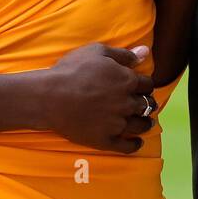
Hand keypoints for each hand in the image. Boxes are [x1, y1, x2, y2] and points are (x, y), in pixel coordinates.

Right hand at [39, 42, 155, 153]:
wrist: (50, 97)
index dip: (145, 85)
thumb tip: (145, 52)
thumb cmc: (71, 70)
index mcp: (127, 80)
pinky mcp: (106, 140)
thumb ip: (124, 54)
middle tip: (143, 104)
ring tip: (146, 122)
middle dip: (146, 103)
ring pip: (141, 125)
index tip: (141, 87)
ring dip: (146, 123)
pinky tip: (136, 142)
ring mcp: (117, 123)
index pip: (147, 84)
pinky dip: (135, 144)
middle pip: (147, 104)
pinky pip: (127, 147)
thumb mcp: (97, 52)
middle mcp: (126, 103)